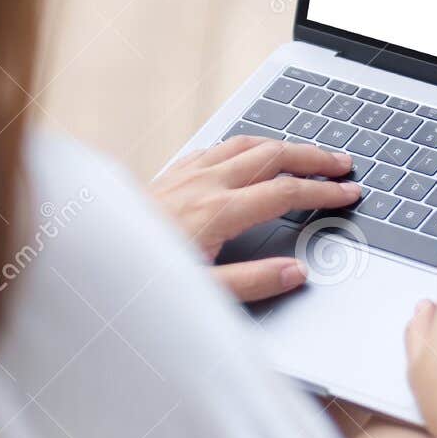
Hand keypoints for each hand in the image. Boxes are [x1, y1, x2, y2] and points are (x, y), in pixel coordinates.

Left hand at [150, 135, 360, 301]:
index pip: (286, 193)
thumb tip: (296, 272)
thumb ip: (252, 282)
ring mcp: (186, 174)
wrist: (87, 260)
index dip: (324, 191)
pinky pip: (217, 146)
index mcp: (218, 212)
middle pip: (273, 155)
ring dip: (283, 145)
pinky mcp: (171, 174)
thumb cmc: (139, 281)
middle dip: (314, 157)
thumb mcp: (200, 293)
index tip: (349, 192)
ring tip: (307, 152)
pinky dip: (247, 145)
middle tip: (343, 163)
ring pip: (246, 144)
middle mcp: (204, 184)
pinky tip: (250, 152)